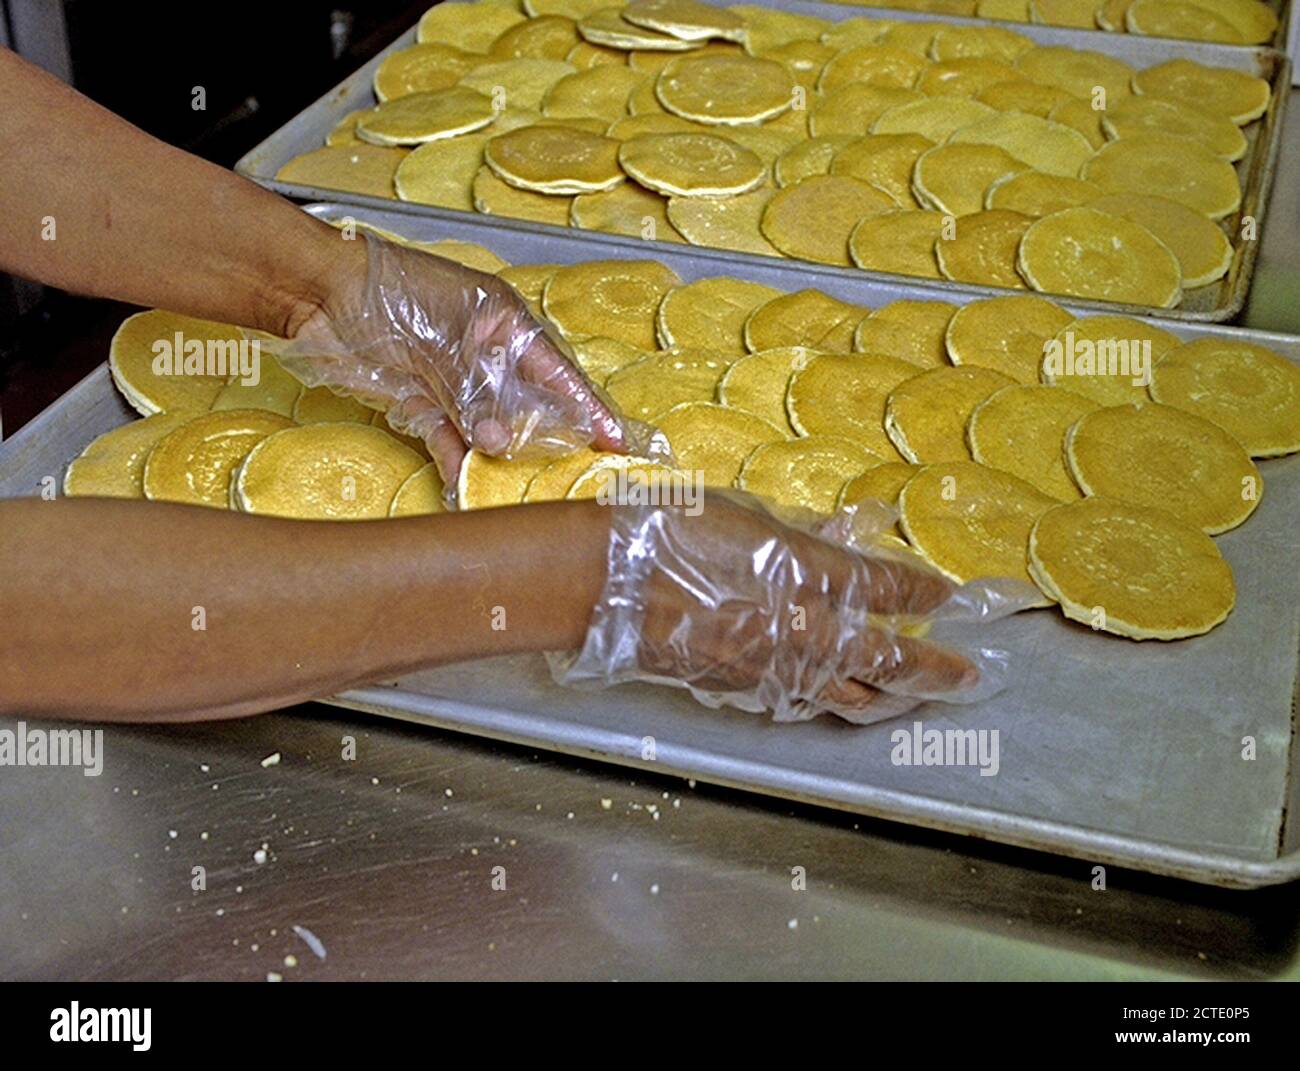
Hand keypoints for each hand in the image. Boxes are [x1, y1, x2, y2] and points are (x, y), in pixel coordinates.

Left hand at [283, 232, 629, 482]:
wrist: (314, 292)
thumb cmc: (387, 292)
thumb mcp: (443, 339)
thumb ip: (474, 392)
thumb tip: (499, 442)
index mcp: (504, 323)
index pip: (558, 372)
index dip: (588, 408)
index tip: (615, 441)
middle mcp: (485, 354)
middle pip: (526, 406)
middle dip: (548, 443)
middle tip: (574, 479)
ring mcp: (452, 381)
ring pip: (487, 429)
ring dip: (498, 460)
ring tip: (520, 494)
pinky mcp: (417, 402)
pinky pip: (445, 438)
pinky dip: (453, 462)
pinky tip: (464, 489)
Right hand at [553, 493, 1027, 723]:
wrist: (604, 583)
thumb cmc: (671, 531)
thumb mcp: (744, 514)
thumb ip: (802, 532)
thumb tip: (845, 533)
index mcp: (807, 576)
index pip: (885, 591)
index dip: (923, 595)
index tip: (951, 597)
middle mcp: (801, 632)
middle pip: (886, 661)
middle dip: (934, 670)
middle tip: (970, 677)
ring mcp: (772, 668)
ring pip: (848, 696)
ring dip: (888, 698)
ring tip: (914, 698)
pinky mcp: (741, 690)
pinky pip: (801, 701)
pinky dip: (829, 701)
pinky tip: (837, 699)